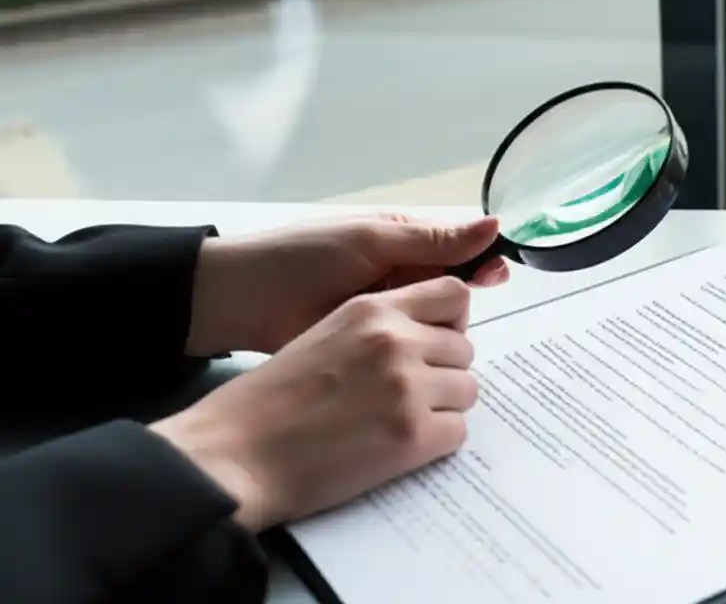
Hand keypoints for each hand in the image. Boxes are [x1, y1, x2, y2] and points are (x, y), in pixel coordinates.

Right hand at [151, 277, 477, 531]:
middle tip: (409, 394)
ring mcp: (408, 387)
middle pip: (464, 348)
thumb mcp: (324, 333)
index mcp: (373, 309)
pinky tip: (398, 447)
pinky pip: (457, 432)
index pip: (453, 294)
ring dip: (443, 408)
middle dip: (444, 372)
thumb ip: (377, 328)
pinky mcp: (413, 435)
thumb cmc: (270, 400)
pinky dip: (436, 442)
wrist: (237, 453)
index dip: (451, 322)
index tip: (434, 344)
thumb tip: (426, 338)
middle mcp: (397, 340)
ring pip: (468, 390)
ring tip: (400, 421)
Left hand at [186, 213, 508, 355]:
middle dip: (461, 308)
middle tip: (454, 319)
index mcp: (405, 247)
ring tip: (437, 346)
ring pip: (436, 331)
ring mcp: (390, 321)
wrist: (241, 300)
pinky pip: (410, 358)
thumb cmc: (303, 256)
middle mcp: (403, 283)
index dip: (481, 266)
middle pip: (454, 297)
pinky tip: (428, 368)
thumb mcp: (371, 241)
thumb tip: (496, 225)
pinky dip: (421, 363)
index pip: (460, 255)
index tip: (495, 277)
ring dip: (442, 338)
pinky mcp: (374, 355)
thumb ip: (432, 241)